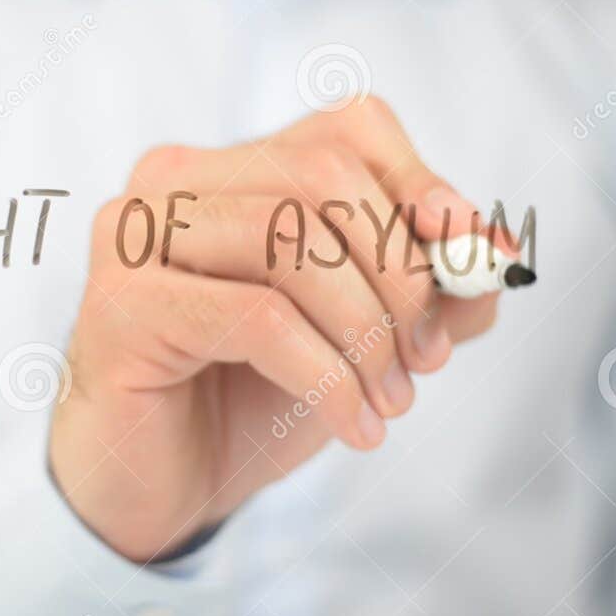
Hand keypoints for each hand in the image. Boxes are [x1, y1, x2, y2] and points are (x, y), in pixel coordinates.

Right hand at [48, 98, 499, 561]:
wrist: (164, 487)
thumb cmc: (252, 395)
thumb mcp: (362, 335)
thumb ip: (430, 289)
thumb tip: (494, 253)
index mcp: (229, 167)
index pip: (345, 129)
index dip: (421, 183)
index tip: (469, 256)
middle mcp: (172, 180)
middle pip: (322, 176)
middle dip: (399, 270)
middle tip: (426, 357)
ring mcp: (135, 236)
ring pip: (290, 243)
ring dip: (366, 333)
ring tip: (388, 402)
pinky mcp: (121, 305)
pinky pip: (259, 319)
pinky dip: (327, 377)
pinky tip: (353, 427)